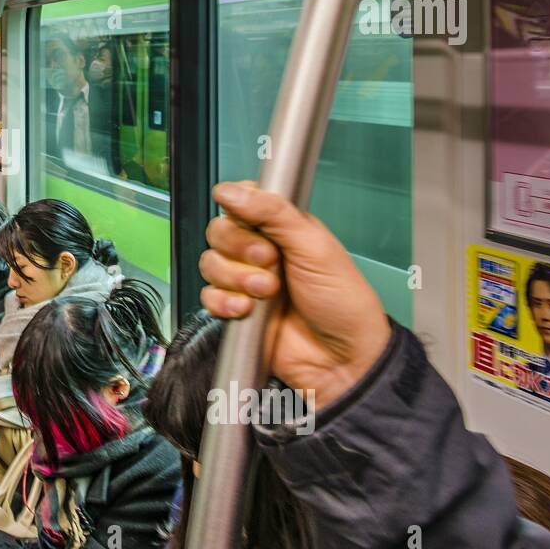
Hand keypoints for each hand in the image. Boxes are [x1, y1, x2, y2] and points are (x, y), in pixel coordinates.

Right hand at [199, 182, 390, 408]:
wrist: (341, 358)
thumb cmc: (342, 301)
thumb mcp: (313, 246)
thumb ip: (272, 211)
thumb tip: (231, 190)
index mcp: (281, 228)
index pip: (240, 202)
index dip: (240, 212)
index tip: (257, 227)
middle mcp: (259, 250)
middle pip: (218, 232)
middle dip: (240, 250)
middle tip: (271, 263)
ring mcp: (245, 280)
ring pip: (210, 263)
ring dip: (236, 279)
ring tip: (267, 292)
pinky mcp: (234, 309)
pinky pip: (207, 296)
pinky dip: (224, 302)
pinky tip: (247, 310)